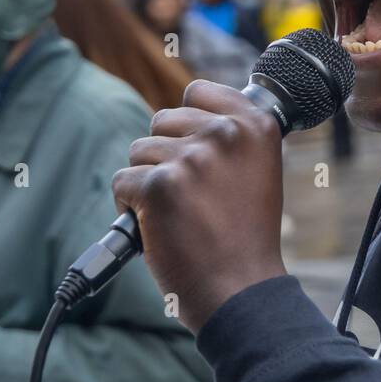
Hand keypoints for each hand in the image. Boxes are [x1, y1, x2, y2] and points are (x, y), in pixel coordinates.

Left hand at [112, 80, 287, 332]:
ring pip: (139, 152)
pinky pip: (122, 182)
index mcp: (255, 125)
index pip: (198, 91)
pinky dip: (129, 207)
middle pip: (163, 120)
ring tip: (176, 215)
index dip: (188, 123)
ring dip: (147, 182)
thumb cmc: (246, 236)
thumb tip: (187, 114)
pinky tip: (156, 229)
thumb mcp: (258, 170)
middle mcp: (225, 133)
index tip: (198, 151)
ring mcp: (191, 157)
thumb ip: (230, 136)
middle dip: (165, 154)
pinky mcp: (158, 185)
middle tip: (189, 196)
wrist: (240, 291)